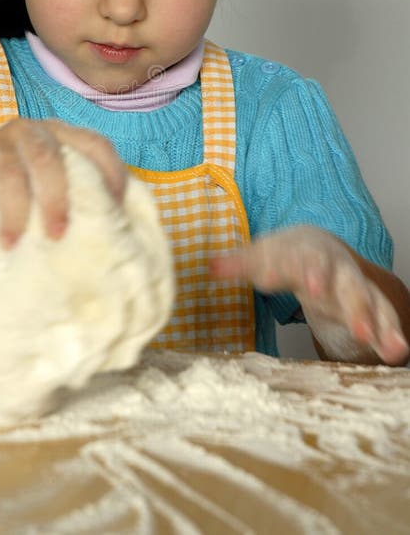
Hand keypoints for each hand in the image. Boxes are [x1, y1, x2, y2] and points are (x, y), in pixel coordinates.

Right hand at [0, 119, 126, 256]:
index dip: (110, 174)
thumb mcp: (54, 192)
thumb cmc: (24, 198)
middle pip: (47, 157)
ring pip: (8, 172)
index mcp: (61, 135)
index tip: (115, 212)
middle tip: (58, 235)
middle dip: (55, 198)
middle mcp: (28, 133)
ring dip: (13, 213)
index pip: (94, 144)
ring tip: (13, 246)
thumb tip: (126, 240)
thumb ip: (84, 201)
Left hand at [208, 226, 408, 364]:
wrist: (317, 246)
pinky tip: (396, 354)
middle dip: (345, 299)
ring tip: (388, 347)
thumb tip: (209, 266)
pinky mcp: (369, 307)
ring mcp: (353, 287)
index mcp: (304, 253)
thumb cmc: (285, 255)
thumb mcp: (261, 256)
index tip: (270, 278)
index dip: (290, 269)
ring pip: (369, 302)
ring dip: (375, 322)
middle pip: (340, 281)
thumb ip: (238, 263)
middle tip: (344, 317)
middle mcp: (333, 269)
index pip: (297, 259)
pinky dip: (391, 335)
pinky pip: (385, 320)